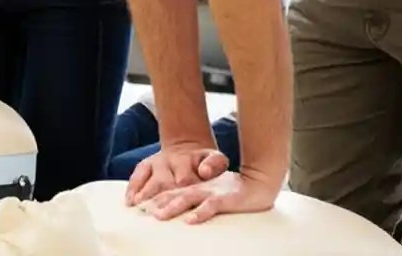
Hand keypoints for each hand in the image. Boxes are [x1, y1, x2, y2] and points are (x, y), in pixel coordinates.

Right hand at [126, 143, 229, 206]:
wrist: (187, 146)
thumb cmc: (205, 161)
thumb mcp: (216, 158)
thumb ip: (214, 163)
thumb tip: (204, 172)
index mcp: (187, 159)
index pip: (185, 179)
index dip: (184, 194)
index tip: (184, 210)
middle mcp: (169, 160)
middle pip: (164, 181)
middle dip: (162, 198)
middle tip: (159, 215)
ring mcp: (156, 162)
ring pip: (150, 180)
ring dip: (146, 195)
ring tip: (142, 208)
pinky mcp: (145, 165)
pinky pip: (136, 175)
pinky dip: (132, 188)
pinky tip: (129, 201)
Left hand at [141, 169, 279, 224]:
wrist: (260, 180)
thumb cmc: (236, 187)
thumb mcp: (213, 190)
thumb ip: (198, 198)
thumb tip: (183, 211)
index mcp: (198, 186)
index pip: (173, 190)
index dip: (157, 196)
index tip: (141, 205)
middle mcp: (202, 187)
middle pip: (176, 194)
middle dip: (158, 202)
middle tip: (142, 211)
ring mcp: (213, 192)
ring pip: (188, 198)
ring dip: (173, 206)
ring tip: (159, 215)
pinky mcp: (226, 199)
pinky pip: (210, 206)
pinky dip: (199, 213)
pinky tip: (189, 221)